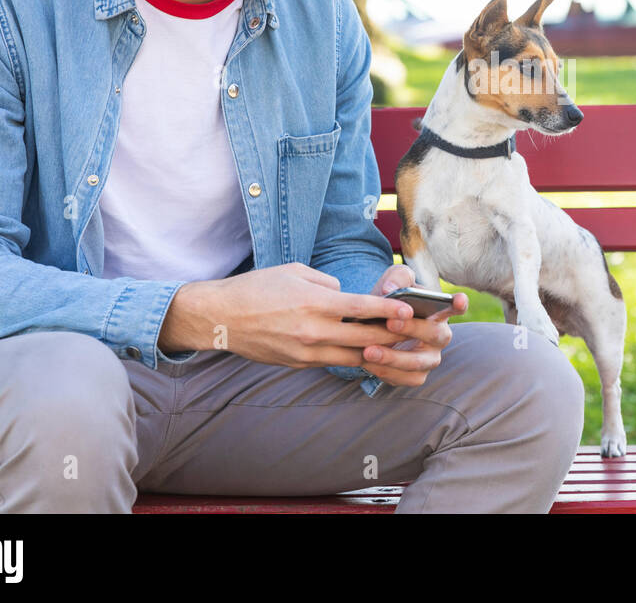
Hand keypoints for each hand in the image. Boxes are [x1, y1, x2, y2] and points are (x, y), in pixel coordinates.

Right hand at [162, 263, 417, 368]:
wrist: (221, 317)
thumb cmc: (258, 287)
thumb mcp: (295, 272)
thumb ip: (327, 283)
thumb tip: (345, 295)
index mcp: (315, 303)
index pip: (363, 308)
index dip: (390, 311)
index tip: (411, 310)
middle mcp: (313, 331)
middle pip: (365, 338)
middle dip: (393, 336)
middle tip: (414, 333)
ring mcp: (306, 352)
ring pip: (353, 356)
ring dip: (377, 351)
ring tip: (398, 346)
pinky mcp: (298, 364)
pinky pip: (334, 361)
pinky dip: (353, 357)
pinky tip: (367, 352)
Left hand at [358, 264, 468, 386]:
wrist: (373, 327)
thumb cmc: (390, 302)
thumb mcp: (392, 282)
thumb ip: (396, 278)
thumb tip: (390, 289)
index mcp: (439, 311)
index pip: (456, 307)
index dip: (459, 304)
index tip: (459, 300)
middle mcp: (440, 336)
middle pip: (434, 334)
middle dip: (412, 329)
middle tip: (390, 323)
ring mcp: (430, 358)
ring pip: (417, 362)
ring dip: (392, 357)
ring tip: (369, 351)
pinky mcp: (417, 375)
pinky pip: (404, 378)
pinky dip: (385, 371)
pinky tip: (367, 362)